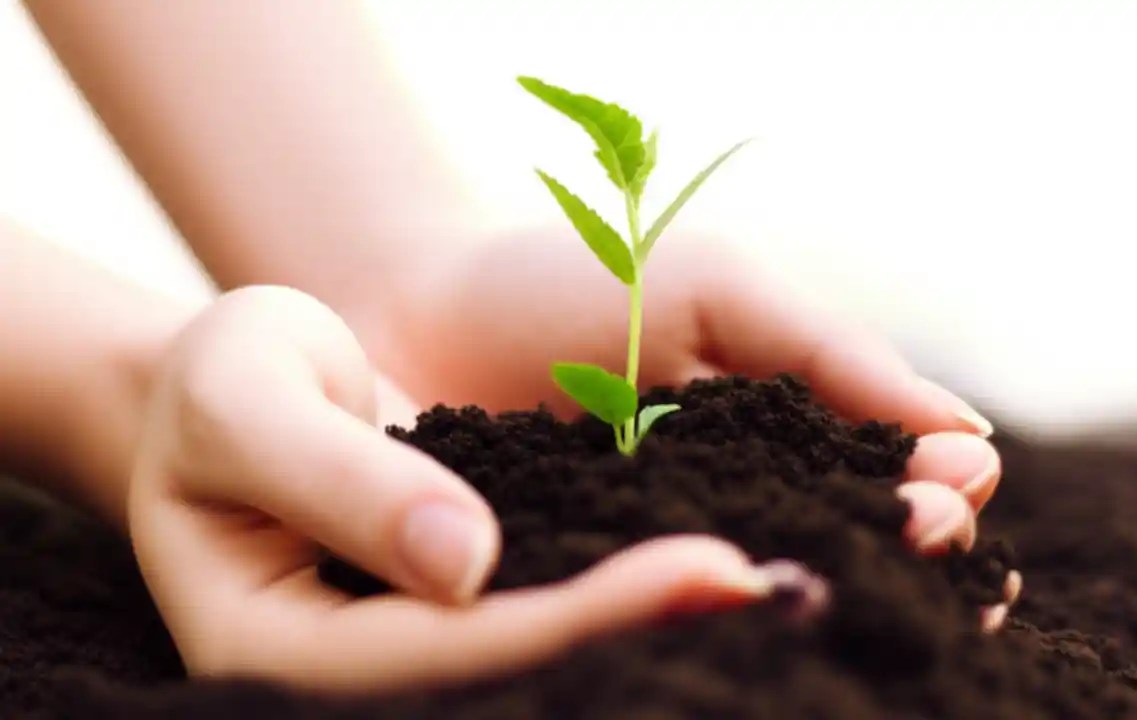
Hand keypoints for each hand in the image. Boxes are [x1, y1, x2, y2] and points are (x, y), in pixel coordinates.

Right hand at [128, 286, 777, 690]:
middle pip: (528, 682)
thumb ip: (336, 477)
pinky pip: (571, 608)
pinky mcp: (481, 602)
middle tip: (790, 594)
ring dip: (676, 628)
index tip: (710, 569)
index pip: (456, 652)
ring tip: (801, 587)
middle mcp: (374, 669)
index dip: (584, 622)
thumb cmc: (226, 375)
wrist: (254, 372)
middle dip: (655, 643)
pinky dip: (654, 590)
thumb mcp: (246, 398)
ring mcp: (433, 642)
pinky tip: (744, 558)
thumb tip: (464, 565)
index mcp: (292, 649)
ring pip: (562, 661)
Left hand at [352, 231, 1018, 622]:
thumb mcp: (718, 290)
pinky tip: (744, 627)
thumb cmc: (575, 279)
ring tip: (858, 600)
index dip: (926, 495)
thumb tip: (970, 437)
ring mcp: (653, 559)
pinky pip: (649, 620)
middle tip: (934, 554)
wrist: (415, 304)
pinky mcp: (579, 597)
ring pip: (755, 598)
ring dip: (819, 605)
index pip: (880, 484)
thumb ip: (831, 354)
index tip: (950, 495)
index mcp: (775, 439)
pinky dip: (699, 627)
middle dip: (897, 560)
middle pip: (837, 552)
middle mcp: (727, 510)